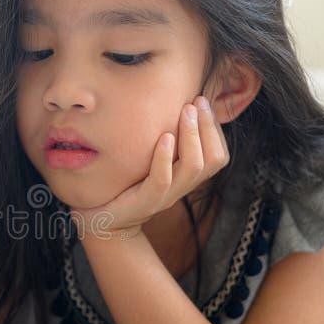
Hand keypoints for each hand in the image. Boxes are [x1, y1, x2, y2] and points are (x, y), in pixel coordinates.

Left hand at [70, 96, 229, 240]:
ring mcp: (165, 196)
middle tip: (197, 100)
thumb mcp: (150, 162)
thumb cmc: (127, 185)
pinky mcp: (145, 201)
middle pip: (213, 159)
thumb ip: (165, 142)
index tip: (203, 101)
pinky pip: (162, 179)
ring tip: (186, 111)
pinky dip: (165, 157)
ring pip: (193, 167)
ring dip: (192, 135)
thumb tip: (171, 105)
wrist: (106, 222)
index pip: (218, 155)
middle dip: (208, 126)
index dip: (216, 129)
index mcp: (186, 177)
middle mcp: (181, 187)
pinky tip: (164, 137)